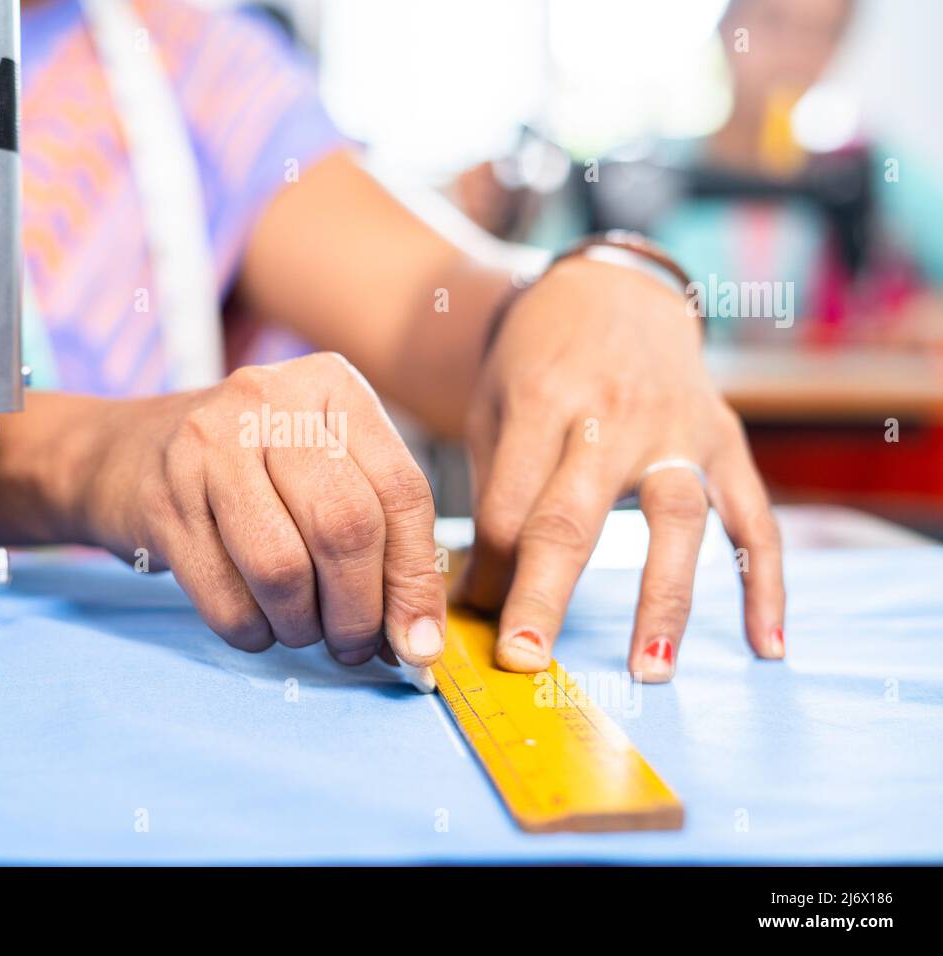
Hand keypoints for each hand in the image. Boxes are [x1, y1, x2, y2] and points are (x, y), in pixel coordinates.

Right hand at [76, 353, 446, 666]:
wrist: (122, 454)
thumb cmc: (251, 470)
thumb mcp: (325, 468)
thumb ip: (382, 534)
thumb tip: (419, 640)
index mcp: (332, 384)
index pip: (401, 491)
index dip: (415, 580)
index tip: (418, 642)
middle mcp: (271, 400)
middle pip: (345, 528)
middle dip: (360, 612)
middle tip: (355, 647)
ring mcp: (209, 445)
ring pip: (284, 569)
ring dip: (303, 627)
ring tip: (302, 630)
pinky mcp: (163, 499)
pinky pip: (226, 599)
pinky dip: (252, 632)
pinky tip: (256, 622)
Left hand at [459, 257, 785, 681]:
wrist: (612, 292)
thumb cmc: (537, 365)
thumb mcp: (495, 408)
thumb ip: (493, 490)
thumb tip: (474, 594)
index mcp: (541, 402)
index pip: (508, 505)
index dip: (486, 571)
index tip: (472, 622)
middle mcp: (614, 414)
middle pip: (576, 513)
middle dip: (545, 590)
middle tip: (524, 659)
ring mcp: (679, 426)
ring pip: (676, 516)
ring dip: (662, 598)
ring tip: (650, 670)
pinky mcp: (727, 438)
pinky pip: (753, 516)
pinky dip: (764, 582)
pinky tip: (765, 644)